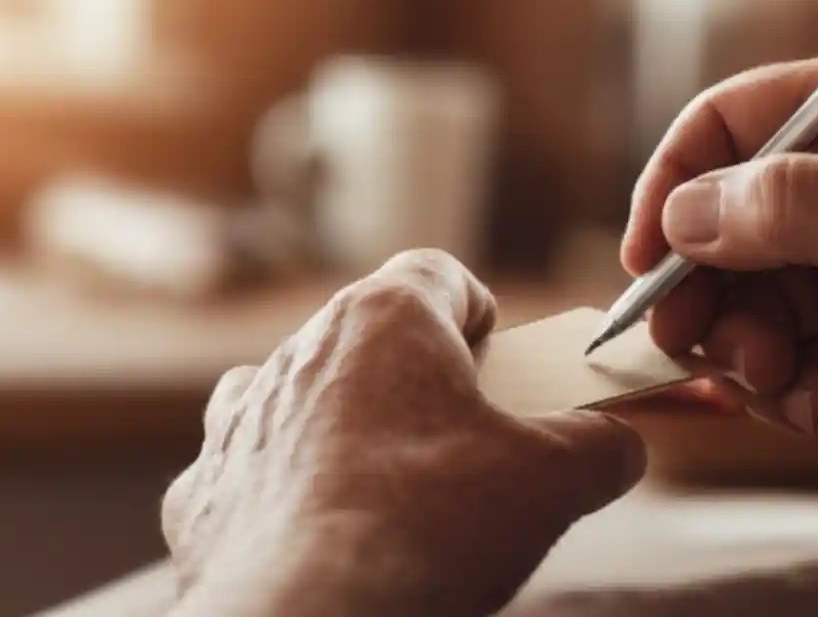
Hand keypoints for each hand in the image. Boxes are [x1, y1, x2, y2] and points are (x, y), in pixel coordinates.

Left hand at [162, 250, 644, 616]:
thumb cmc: (427, 529)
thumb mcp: (552, 482)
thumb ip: (597, 447)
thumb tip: (615, 448)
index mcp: (382, 321)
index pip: (435, 272)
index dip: (476, 307)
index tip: (497, 358)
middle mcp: (299, 352)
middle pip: (371, 342)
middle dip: (417, 382)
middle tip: (464, 443)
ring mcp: (241, 422)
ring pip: (304, 400)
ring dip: (345, 430)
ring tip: (390, 497)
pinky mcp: (203, 491)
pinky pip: (254, 474)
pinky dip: (287, 498)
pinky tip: (322, 545)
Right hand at [624, 49, 817, 440]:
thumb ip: (785, 203)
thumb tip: (680, 217)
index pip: (724, 127)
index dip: (670, 184)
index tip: (644, 255)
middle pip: (717, 228)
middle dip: (701, 290)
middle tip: (688, 339)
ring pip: (741, 302)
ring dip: (743, 348)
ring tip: (776, 376)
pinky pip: (782, 358)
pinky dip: (787, 387)